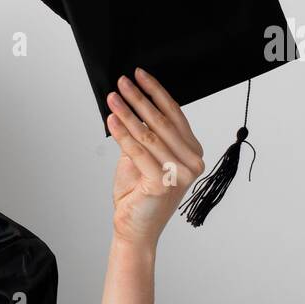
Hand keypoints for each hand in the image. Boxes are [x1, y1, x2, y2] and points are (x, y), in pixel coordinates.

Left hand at [105, 68, 205, 249]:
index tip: (139, 75)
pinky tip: (111, 119)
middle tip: (122, 82)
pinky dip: (122, 133)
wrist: (134, 228)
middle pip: (162, 122)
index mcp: (192, 153)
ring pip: (149, 134)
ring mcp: (180, 174)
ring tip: (112, 97)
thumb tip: (132, 104)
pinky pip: (138, 150)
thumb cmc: (139, 193)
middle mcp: (192, 162)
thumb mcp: (143, 157)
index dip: (156, 93)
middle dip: (139, 98)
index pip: (175, 115)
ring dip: (127, 112)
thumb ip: (145, 134)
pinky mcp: (162, 183)